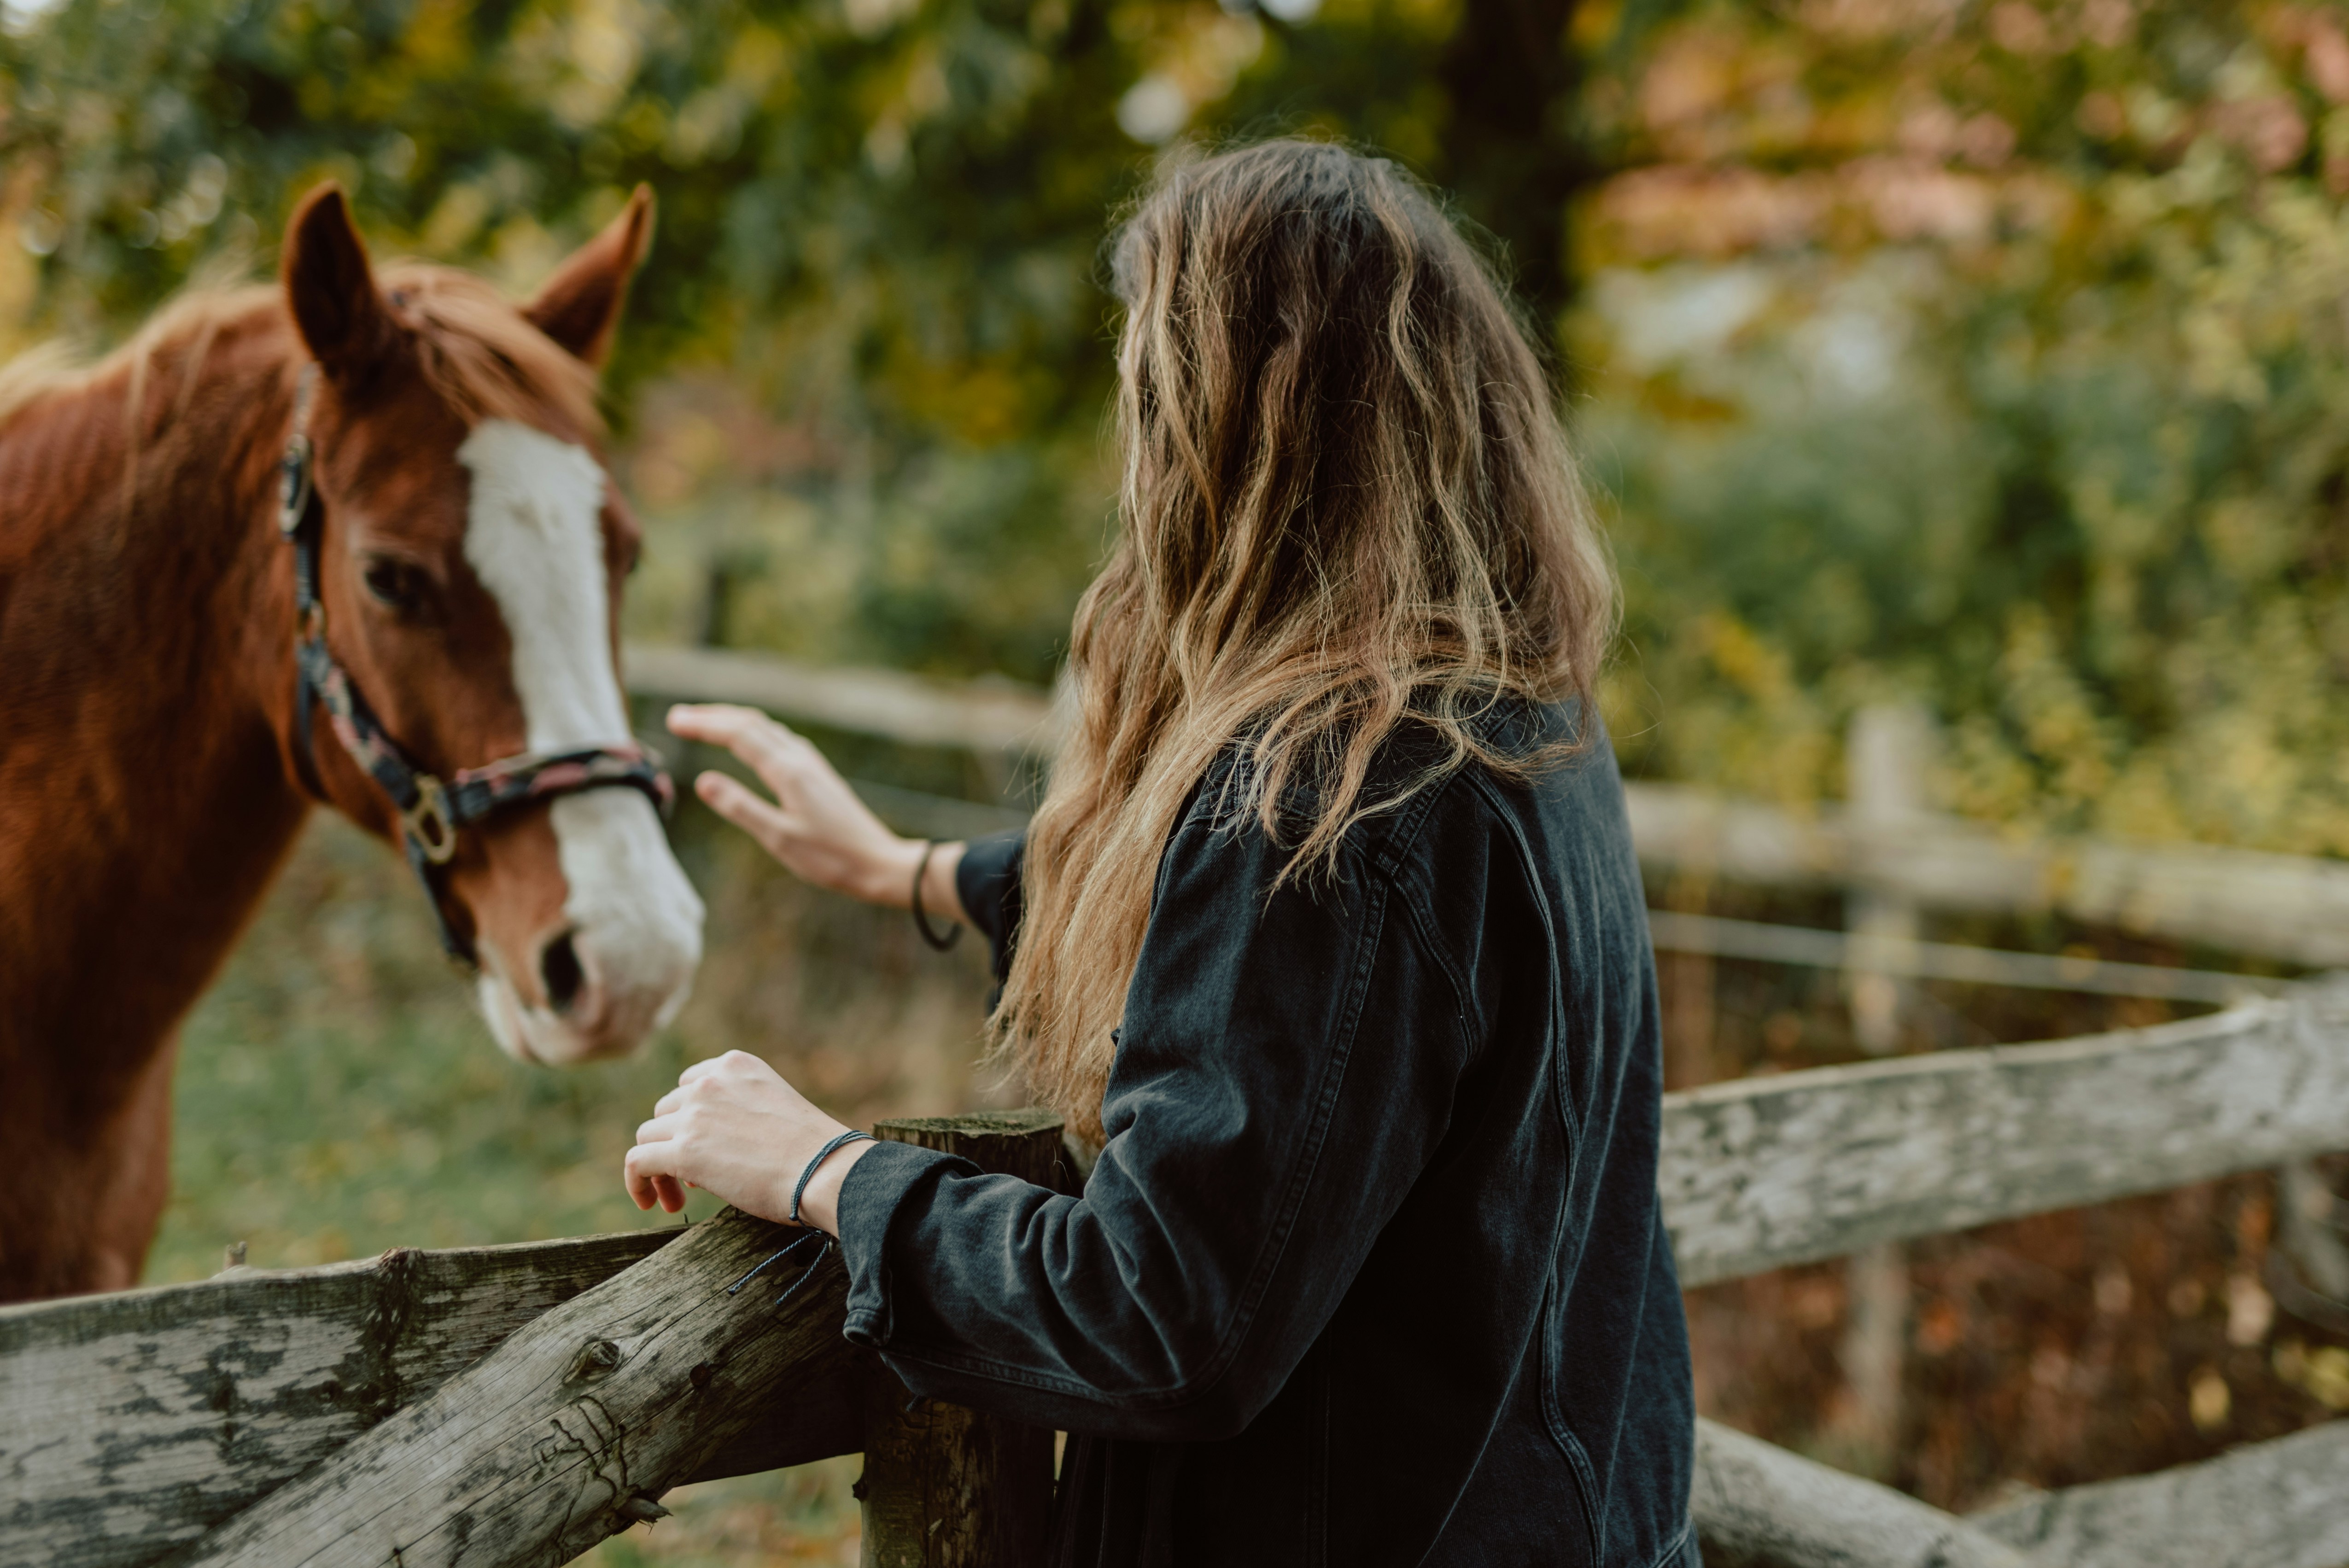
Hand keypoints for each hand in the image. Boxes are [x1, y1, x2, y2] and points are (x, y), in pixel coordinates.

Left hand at [624, 1050, 878, 1233]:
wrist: (824, 1169)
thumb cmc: (812, 1150)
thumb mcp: (774, 1105)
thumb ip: (738, 1108)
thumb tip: (707, 1144)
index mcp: (736, 1065)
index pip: (689, 1085)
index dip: (689, 1119)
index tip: (702, 1146)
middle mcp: (710, 1082)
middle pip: (665, 1112)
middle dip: (673, 1143)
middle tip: (692, 1181)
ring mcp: (695, 1114)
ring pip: (647, 1136)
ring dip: (658, 1167)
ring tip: (675, 1198)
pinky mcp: (684, 1151)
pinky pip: (637, 1162)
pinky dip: (636, 1182)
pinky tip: (650, 1203)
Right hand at [666, 703, 922, 904]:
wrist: (879, 862)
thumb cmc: (830, 857)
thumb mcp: (779, 838)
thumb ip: (741, 808)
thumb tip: (704, 780)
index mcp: (788, 771)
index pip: (738, 734)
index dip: (704, 724)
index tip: (674, 720)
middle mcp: (800, 759)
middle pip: (751, 723)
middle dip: (713, 716)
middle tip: (679, 717)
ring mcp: (811, 763)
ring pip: (766, 729)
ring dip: (733, 722)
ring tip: (705, 724)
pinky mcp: (817, 773)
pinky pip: (779, 740)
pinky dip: (754, 733)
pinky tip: (749, 743)